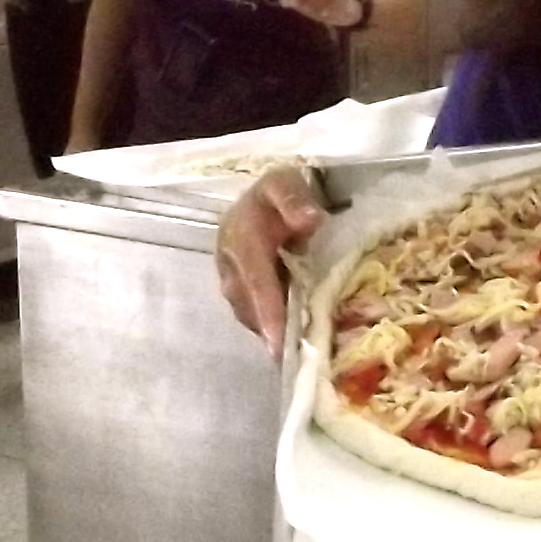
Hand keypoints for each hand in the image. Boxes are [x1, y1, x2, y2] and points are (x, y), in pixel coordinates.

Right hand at [216, 165, 325, 353]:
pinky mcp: (239, 292)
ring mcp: (232, 280)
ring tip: (296, 355)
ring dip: (270, 333)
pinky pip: (254, 315)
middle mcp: (229, 263)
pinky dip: (271, 328)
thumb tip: (310, 220)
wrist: (263, 197)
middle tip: (292, 358)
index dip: (266, 308)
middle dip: (269, 331)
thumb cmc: (280, 191)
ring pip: (249, 314)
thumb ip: (294, 199)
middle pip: (248, 303)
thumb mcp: (286, 182)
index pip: (254, 277)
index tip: (278, 338)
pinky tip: (292, 340)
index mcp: (240, 236)